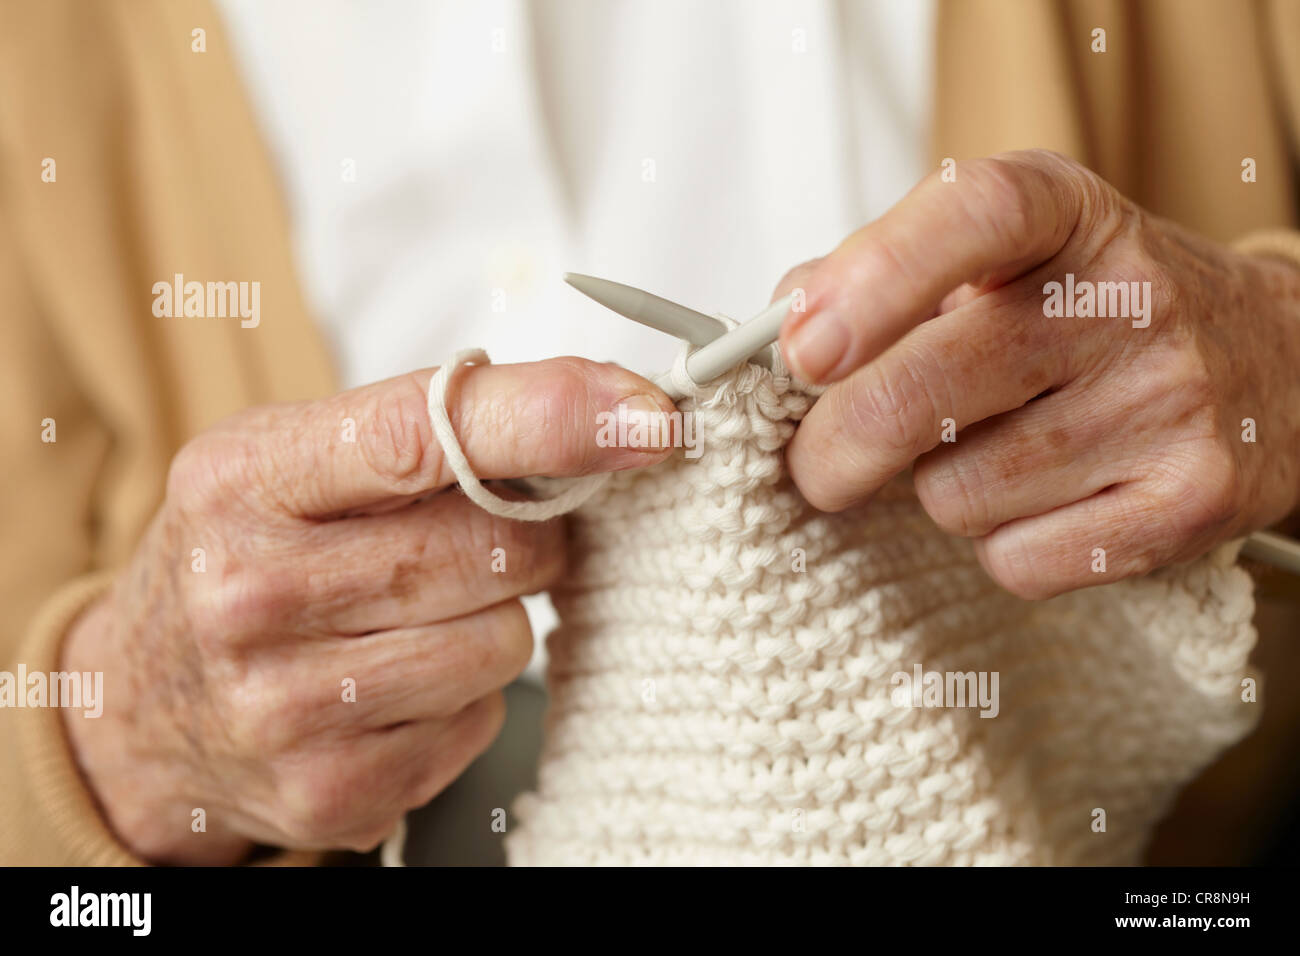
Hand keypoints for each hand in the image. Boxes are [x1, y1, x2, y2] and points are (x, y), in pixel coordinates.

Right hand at [61, 358, 674, 862]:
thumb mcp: (295, 459)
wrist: (143, 705)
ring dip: (495, 618)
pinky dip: (466, 692)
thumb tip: (609, 409)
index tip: (648, 415)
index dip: (554, 418)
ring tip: (418, 613)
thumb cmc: (246, 556)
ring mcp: (289, 706)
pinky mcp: (336, 790)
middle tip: (485, 533)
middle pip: (495, 548)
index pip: (425, 436)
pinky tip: (399, 681)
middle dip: (527, 534)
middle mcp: (251, 595)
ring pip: (505, 641)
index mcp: (244, 481)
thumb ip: (433, 425)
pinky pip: (482, 718)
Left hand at [775, 149, 1299, 598]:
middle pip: (919, 397)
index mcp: (1067, 214)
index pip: (972, 216)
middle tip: (818, 461)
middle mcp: (1127, 300)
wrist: (1272, 367)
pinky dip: (998, 543)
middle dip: (831, 449)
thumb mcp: (1004, 252)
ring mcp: (1167, 405)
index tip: (798, 351)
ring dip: (936, 490)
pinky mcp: (1185, 505)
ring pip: (954, 494)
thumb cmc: (1091, 311)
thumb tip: (777, 332)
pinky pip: (1013, 560)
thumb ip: (882, 274)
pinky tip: (1042, 499)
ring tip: (993, 451)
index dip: (870, 282)